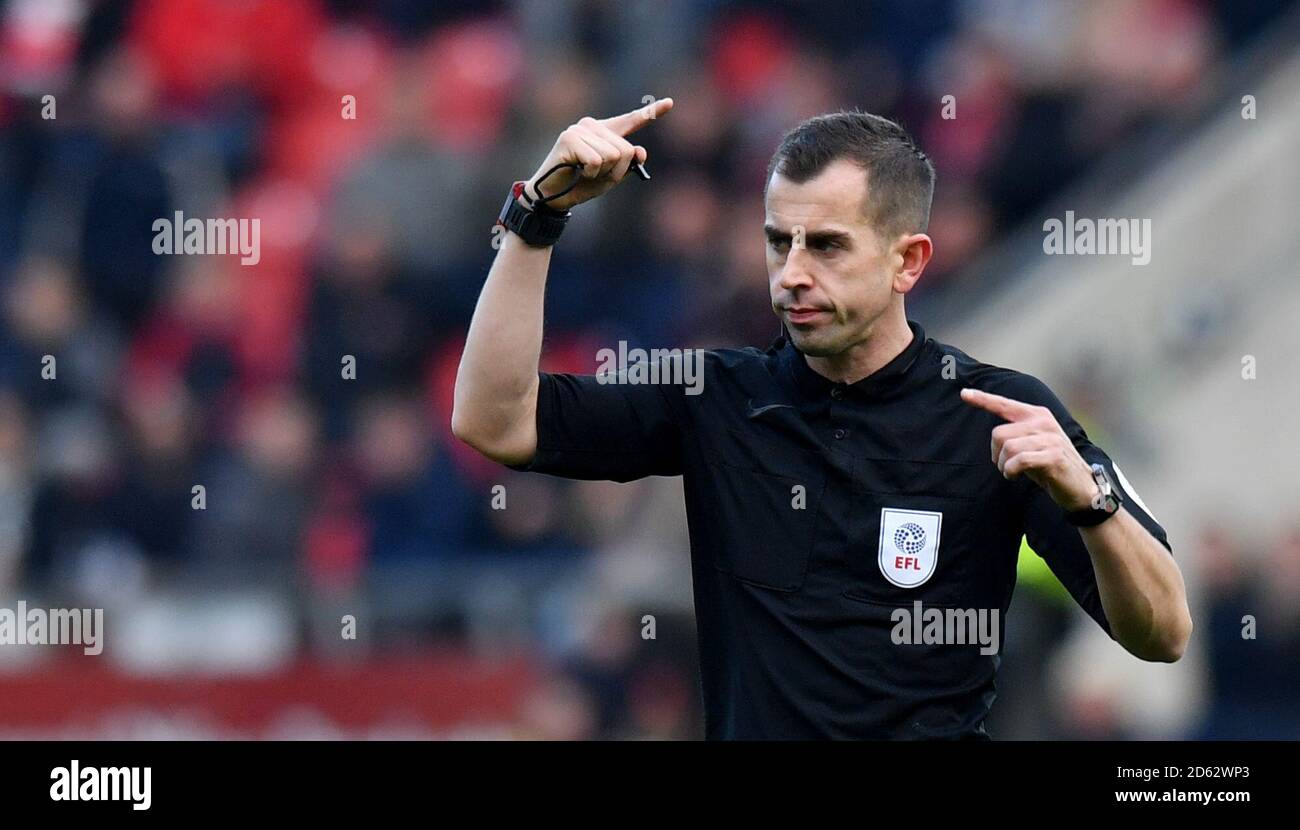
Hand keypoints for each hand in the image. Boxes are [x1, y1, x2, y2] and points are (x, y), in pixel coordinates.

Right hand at [524, 98, 673, 211]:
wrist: (553, 197)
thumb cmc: (580, 185)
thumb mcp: (611, 177)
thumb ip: (628, 164)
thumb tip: (639, 150)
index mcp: (604, 133)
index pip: (631, 121)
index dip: (651, 113)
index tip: (670, 103)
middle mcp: (592, 125)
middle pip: (625, 149)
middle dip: (615, 171)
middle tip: (594, 177)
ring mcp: (580, 130)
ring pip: (613, 155)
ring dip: (602, 174)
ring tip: (584, 174)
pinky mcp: (570, 139)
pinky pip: (597, 161)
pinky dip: (590, 174)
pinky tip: (576, 172)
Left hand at [960, 387, 1097, 510]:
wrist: (1080, 487)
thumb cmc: (1050, 465)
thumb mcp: (1031, 444)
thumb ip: (1016, 434)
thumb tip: (996, 435)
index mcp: (1037, 415)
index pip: (1005, 404)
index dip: (983, 399)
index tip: (964, 393)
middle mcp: (1043, 422)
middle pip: (998, 434)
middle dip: (995, 454)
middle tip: (1005, 466)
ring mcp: (1049, 438)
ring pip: (1008, 448)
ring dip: (1004, 466)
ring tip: (1012, 472)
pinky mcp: (1053, 456)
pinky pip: (1019, 461)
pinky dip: (1011, 471)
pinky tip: (1015, 476)